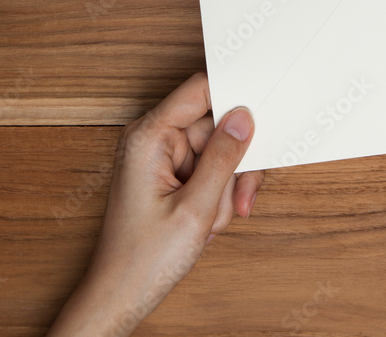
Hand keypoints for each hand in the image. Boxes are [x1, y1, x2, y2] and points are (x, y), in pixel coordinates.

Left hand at [49, 73, 262, 336]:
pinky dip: (219, 195)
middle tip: (237, 197)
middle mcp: (153, 139)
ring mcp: (162, 156)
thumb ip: (224, 158)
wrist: (121, 295)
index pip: (200, 90)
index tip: (264, 108)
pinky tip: (209, 220)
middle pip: (217, 125)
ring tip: (212, 218)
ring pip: (220, 151)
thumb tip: (244, 117)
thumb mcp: (196, 209)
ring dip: (227, 186)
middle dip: (233, 164)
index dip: (234, 94)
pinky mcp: (171, 173)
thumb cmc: (143, 259)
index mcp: (148, 136)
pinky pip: (211, 169)